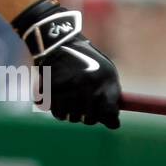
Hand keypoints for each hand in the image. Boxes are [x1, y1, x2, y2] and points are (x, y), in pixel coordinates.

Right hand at [17, 4, 120, 128]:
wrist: (57, 42)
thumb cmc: (85, 58)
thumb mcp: (104, 70)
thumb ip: (110, 94)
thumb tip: (113, 124)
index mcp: (104, 80)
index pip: (110, 112)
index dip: (109, 119)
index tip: (108, 120)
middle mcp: (88, 85)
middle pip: (90, 119)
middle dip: (89, 116)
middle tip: (85, 109)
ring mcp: (69, 87)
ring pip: (73, 118)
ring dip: (72, 114)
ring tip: (71, 101)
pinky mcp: (52, 89)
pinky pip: (58, 112)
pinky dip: (59, 110)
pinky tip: (60, 100)